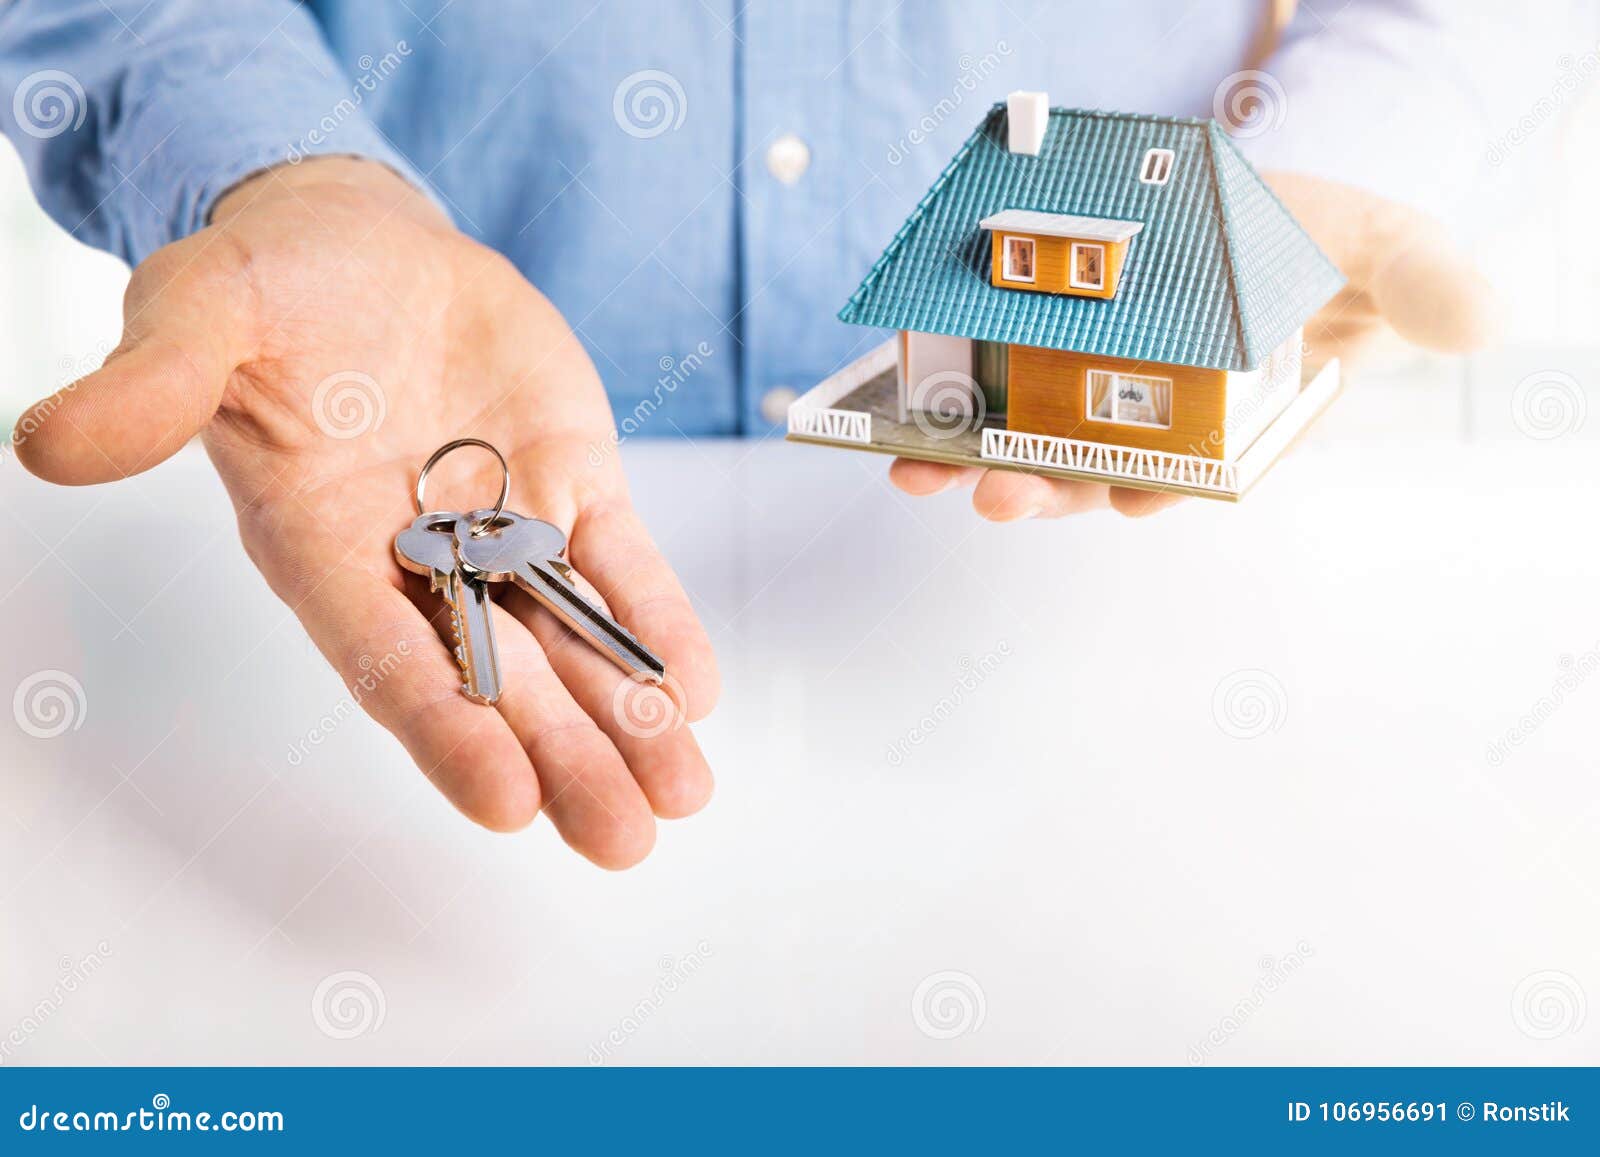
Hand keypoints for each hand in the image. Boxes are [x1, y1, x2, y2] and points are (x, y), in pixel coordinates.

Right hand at [12, 157, 718, 866]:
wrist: (359, 242)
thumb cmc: (267, 285)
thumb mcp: (198, 310)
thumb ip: (151, 382)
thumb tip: (49, 442)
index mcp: (321, 543)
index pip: (386, 658)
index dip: (444, 730)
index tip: (504, 803)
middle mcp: (419, 558)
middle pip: (499, 679)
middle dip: (562, 760)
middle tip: (624, 841)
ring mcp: (504, 522)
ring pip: (571, 640)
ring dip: (626, 718)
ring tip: (683, 795)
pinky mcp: (568, 479)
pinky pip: (618, 561)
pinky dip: (654, 620)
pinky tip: (693, 688)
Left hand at [887, 171, 1495, 520]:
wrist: (1254, 205)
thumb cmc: (1318, 240)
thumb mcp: (1383, 249)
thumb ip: (1421, 281)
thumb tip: (1479, 321)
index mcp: (1225, 423)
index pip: (1188, 475)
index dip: (1159, 488)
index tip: (1138, 494)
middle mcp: (1147, 420)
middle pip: (1088, 475)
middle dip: (1043, 494)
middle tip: (1001, 500)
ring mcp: (1083, 390)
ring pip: (1022, 447)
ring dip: (972, 468)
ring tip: (925, 476)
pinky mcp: (1027, 345)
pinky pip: (978, 383)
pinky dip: (935, 403)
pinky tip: (893, 414)